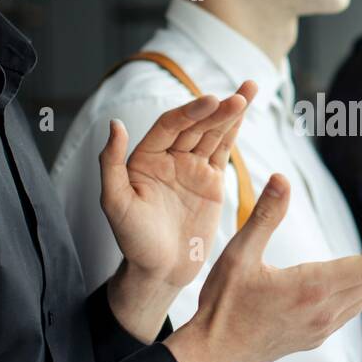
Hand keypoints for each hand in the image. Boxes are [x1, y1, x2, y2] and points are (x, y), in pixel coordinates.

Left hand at [101, 83, 257, 339]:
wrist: (160, 272)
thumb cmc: (133, 240)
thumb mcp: (115, 203)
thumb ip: (111, 163)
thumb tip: (115, 124)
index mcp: (145, 157)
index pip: (170, 126)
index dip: (191, 112)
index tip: (211, 100)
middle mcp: (168, 157)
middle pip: (196, 125)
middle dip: (217, 109)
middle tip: (240, 96)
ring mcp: (191, 168)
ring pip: (212, 134)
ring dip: (230, 113)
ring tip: (250, 89)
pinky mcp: (211, 182)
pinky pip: (223, 152)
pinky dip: (235, 131)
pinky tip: (245, 111)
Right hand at [164, 174, 361, 361]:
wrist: (213, 353)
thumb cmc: (223, 304)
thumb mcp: (239, 253)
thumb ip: (265, 215)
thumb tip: (281, 179)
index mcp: (312, 288)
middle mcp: (324, 311)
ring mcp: (321, 328)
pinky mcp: (314, 337)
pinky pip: (350, 310)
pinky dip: (361, 287)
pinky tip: (347, 275)